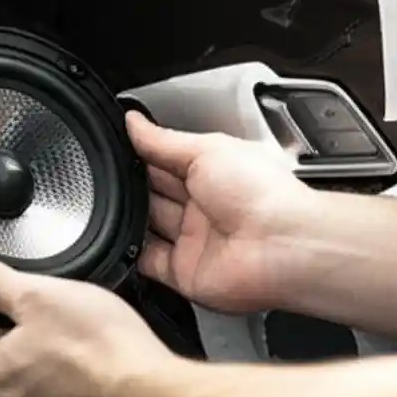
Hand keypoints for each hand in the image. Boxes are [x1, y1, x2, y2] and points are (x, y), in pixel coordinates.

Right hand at [126, 112, 315, 312]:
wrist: (282, 246)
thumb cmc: (263, 194)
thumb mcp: (207, 149)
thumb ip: (164, 141)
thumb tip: (135, 123)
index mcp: (215, 173)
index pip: (167, 161)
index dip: (142, 155)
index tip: (117, 147)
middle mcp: (204, 207)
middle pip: (155, 194)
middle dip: (134, 185)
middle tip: (114, 177)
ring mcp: (195, 241)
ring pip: (148, 226)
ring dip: (130, 216)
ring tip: (115, 205)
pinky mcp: (185, 272)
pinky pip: (148, 263)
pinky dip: (130, 253)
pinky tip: (121, 238)